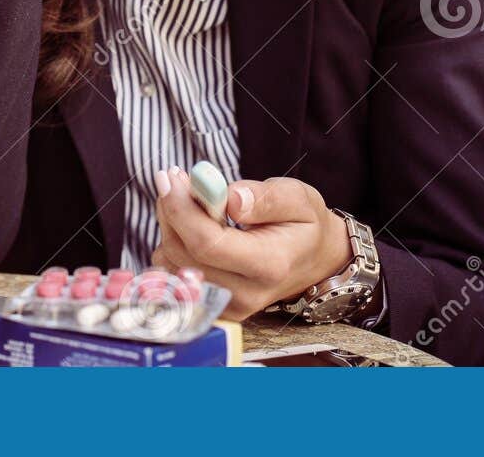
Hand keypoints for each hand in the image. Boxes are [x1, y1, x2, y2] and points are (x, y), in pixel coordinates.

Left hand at [150, 166, 353, 319]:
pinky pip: (172, 274)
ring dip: (169, 225)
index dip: (181, 208)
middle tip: (174, 178)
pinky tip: (189, 224)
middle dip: (171, 210)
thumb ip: (264, 198)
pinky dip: (173, 243)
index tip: (171, 176)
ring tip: (187, 199)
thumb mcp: (297, 198)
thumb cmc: (304, 224)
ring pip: (171, 264)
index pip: (208, 243)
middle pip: (183, 253)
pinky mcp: (212, 306)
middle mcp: (246, 293)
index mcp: (270, 265)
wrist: (313, 261)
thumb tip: (231, 197)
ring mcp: (227, 306)